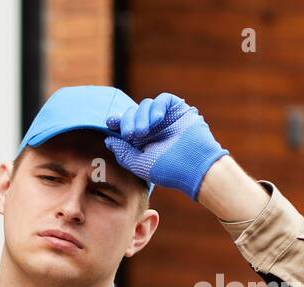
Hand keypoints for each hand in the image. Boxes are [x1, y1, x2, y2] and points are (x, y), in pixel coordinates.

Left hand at [104, 93, 228, 200]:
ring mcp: (165, 118)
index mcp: (141, 140)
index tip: (111, 123)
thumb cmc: (168, 169)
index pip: (125, 125)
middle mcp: (152, 128)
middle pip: (133, 113)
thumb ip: (123, 152)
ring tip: (144, 131)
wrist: (194, 166)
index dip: (117, 121)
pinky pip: (163, 99)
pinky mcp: (178, 109)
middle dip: (128, 121)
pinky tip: (157, 120)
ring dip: (142, 116)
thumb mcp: (139, 164)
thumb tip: (108, 139)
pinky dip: (157, 106)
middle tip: (131, 134)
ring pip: (146, 105)